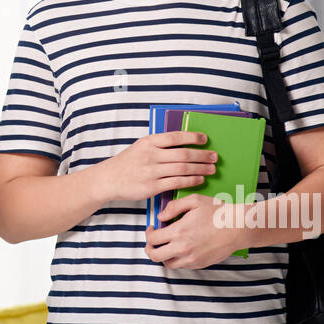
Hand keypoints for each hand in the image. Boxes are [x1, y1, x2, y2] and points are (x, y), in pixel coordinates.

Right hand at [92, 130, 218, 203]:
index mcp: (148, 142)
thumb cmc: (127, 163)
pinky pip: (177, 183)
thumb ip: (159, 145)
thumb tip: (184, 144)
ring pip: (183, 169)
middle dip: (202, 155)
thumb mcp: (140, 147)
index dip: (193, 137)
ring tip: (211, 169)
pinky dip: (191, 181)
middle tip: (214, 156)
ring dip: (201, 169)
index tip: (205, 139)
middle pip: (184, 154)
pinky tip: (199, 180)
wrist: (108, 179)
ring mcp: (151, 171)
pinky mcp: (152, 187)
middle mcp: (151, 155)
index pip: (175, 137)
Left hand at [145, 193, 242, 269]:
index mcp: (179, 232)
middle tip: (153, 240)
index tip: (152, 228)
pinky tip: (181, 248)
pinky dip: (176, 258)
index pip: (152, 239)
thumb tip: (160, 216)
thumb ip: (173, 207)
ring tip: (167, 245)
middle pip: (154, 256)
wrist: (237, 228)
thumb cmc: (217, 212)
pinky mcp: (199, 264)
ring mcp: (191, 259)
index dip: (148, 233)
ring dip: (163, 255)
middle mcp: (182, 248)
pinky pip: (181, 265)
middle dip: (150, 248)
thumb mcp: (194, 200)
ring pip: (167, 263)